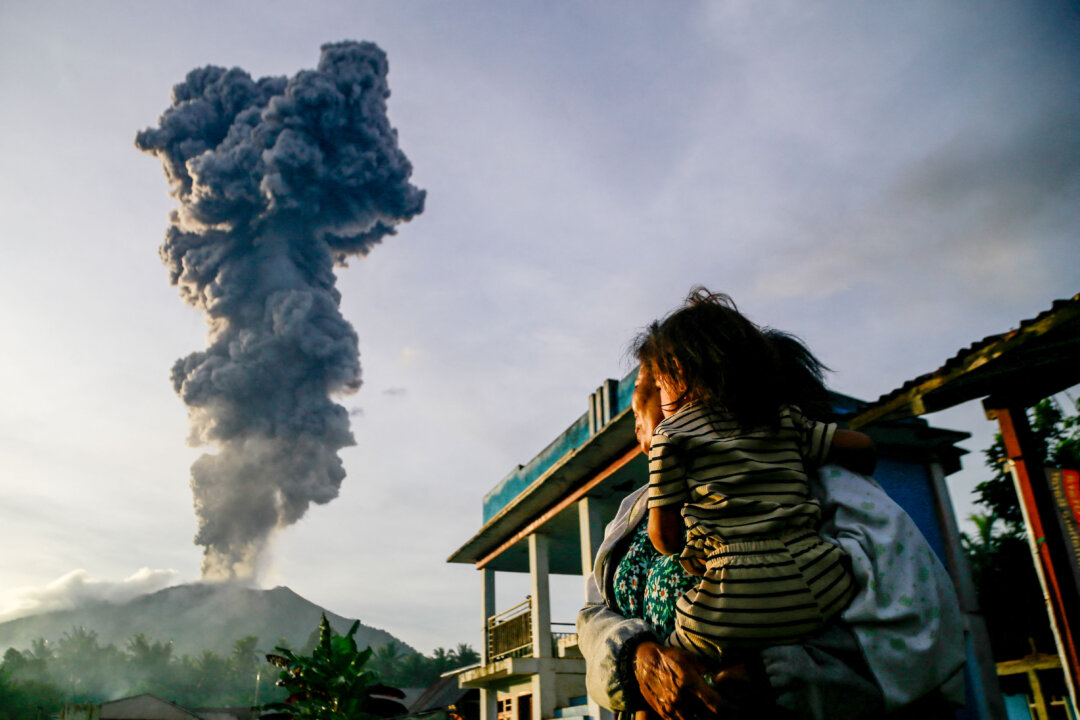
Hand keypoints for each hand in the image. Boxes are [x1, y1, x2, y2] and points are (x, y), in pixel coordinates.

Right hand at [633, 641, 749, 719]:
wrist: (642, 661)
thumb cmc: (669, 657)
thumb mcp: (690, 658)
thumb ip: (706, 671)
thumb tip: (722, 679)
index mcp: (690, 682)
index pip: (716, 704)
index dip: (729, 711)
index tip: (736, 711)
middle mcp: (681, 697)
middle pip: (706, 717)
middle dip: (717, 717)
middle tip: (724, 715)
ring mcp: (671, 707)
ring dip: (702, 719)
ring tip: (707, 714)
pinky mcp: (663, 712)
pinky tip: (693, 715)